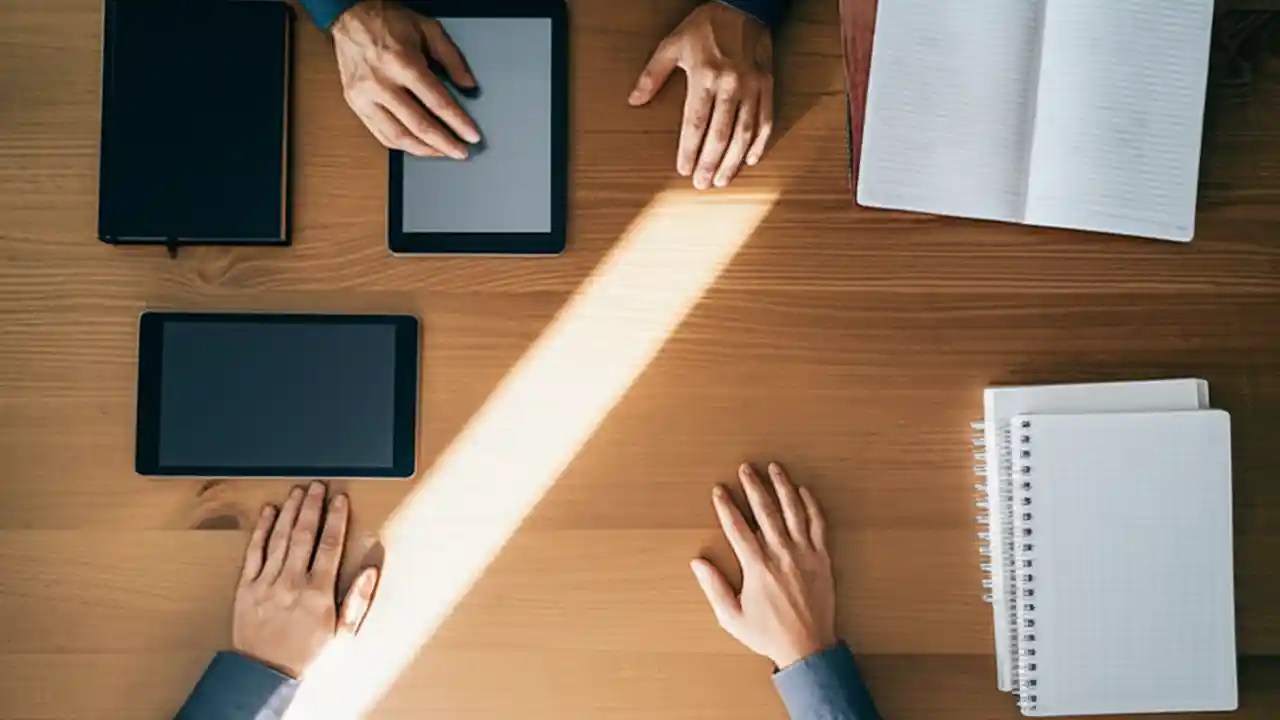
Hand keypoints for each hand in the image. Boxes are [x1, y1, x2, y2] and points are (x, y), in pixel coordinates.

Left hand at [233, 481, 378, 677]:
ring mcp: (266, 583)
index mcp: (318, 593)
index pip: (330, 545)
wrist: (266, 677)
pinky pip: (254, 552)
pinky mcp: (246, 588)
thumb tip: (372, 570)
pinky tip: (268, 513)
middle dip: (312, 507)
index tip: (339, 500)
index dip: (336, 519)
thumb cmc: (308, 658)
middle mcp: (291, 583)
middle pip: (304, 535)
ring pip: (279, 538)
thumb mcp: (344, 635)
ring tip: (297, 492)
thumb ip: (358, 600)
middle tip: (317, 486)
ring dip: (289, 512)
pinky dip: (261, 530)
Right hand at [332, 0, 480, 158]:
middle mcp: (381, 83)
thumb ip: (452, 57)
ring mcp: (365, 96)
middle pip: (419, 125)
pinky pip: (380, 134)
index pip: (436, 102)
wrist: (350, 16)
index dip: (458, 123)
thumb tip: (468, 85)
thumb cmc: (389, 21)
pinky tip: (418, 147)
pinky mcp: (355, 104)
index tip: (472, 136)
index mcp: (402, 62)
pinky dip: (402, 145)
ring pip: (398, 136)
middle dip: (444, 143)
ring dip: (424, 150)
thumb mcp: (428, 29)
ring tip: (442, 152)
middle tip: (461, 152)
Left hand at [629, 2, 773, 189]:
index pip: (695, 124)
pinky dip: (759, 143)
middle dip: (710, 163)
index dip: (689, 151)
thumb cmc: (705, 26)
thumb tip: (635, 100)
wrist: (743, 5)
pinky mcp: (767, 86)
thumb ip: (652, 75)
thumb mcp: (672, 44)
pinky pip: (765, 121)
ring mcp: (752, 87)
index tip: (684, 170)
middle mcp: (730, 86)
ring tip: (723, 180)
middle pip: (719, 135)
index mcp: (705, 77)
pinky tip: (750, 160)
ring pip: (744, 133)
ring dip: (733, 161)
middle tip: (703, 184)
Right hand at [691, 462, 837, 668]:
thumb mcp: (732, 617)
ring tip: (774, 468)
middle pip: (765, 511)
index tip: (719, 490)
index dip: (726, 506)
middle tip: (746, 469)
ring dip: (782, 487)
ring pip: (793, 511)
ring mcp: (804, 554)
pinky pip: (818, 525)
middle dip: (753, 487)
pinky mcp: (822, 559)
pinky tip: (804, 491)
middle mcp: (781, 554)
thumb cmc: (767, 634)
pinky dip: (811, 506)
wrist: (808, 647)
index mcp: (757, 567)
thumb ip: (714, 587)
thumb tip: (697, 562)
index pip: (737, 527)